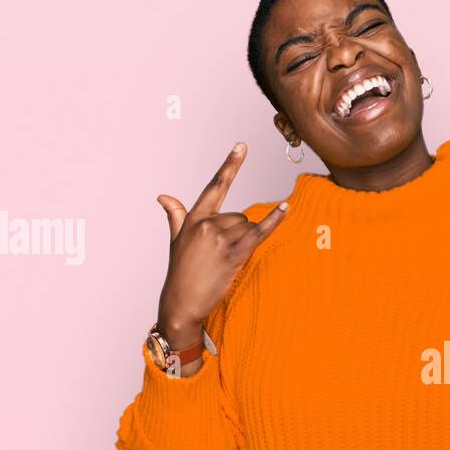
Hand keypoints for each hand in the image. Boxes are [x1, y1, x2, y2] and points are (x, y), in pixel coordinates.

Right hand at [155, 142, 288, 340]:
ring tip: (225, 262)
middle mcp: (206, 224)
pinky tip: (285, 208)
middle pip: (239, 216)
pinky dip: (273, 222)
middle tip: (220, 257)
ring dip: (244, 244)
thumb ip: (176, 216)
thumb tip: (163, 196)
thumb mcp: (176, 241)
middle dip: (237, 234)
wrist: (181, 303)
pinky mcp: (232, 255)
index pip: (215, 186)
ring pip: (248, 228)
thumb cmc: (180, 273)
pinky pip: (258, 234)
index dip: (230, 165)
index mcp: (193, 219)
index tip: (242, 146)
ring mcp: (219, 239)